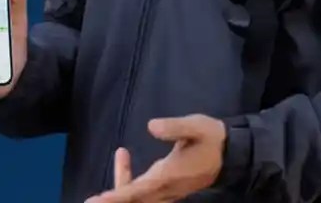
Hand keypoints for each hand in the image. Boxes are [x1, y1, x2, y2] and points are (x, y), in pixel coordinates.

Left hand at [85, 115, 225, 202]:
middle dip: (113, 201)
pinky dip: (128, 188)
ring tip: (98, 194)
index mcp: (169, 176)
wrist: (231, 155)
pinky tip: (123, 163)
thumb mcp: (196, 126)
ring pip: (139, 200)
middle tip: (89, 201)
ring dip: (120, 195)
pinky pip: (145, 196)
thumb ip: (174, 127)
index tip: (97, 201)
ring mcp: (168, 192)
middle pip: (134, 200)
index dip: (117, 196)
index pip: (138, 190)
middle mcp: (166, 189)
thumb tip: (151, 126)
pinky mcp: (168, 190)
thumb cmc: (211, 138)